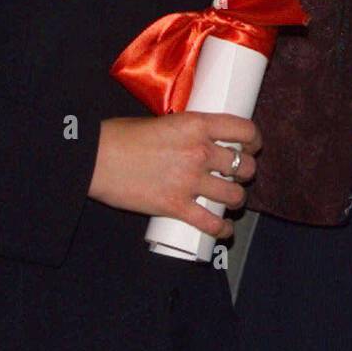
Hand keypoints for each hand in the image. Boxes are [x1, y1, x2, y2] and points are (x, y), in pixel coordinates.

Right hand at [87, 113, 261, 238]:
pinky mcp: (176, 207)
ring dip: (236, 199)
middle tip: (236, 175)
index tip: (252, 145)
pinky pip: (211, 223)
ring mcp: (190, 181)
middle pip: (243, 165)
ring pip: (234, 195)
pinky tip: (223, 229)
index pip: (243, 129)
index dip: (254, 140)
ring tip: (230, 199)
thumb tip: (200, 140)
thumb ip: (186, 131)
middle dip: (245, 172)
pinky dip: (222, 229)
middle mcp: (199, 151)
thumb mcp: (163, 121)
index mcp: (196, 124)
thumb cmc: (122, 136)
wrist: (97, 158)